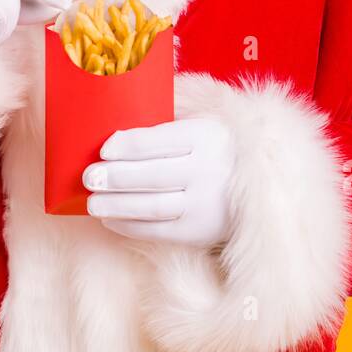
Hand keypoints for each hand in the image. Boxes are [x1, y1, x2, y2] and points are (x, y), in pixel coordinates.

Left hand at [83, 116, 234, 246]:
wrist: (262, 188)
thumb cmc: (216, 151)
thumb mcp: (204, 126)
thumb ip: (169, 122)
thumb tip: (117, 121)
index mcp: (205, 136)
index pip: (158, 140)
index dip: (127, 145)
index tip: (104, 149)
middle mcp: (207, 170)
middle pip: (152, 175)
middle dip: (115, 177)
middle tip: (89, 178)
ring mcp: (205, 204)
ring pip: (153, 206)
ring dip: (117, 205)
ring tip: (92, 203)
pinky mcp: (200, 231)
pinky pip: (158, 231)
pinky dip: (130, 226)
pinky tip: (110, 220)